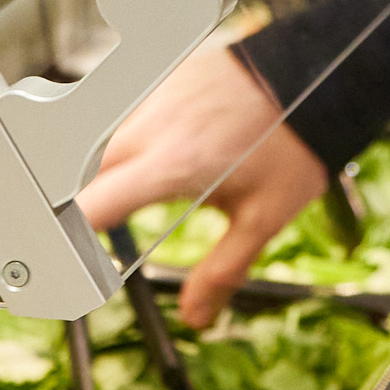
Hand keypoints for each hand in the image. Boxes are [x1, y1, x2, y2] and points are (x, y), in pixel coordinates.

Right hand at [74, 41, 330, 325]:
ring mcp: (152, 98)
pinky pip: (129, 119)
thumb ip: (222, 271)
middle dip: (95, 208)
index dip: (73, 238)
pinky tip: (168, 151)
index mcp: (169, 165)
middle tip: (111, 232)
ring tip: (150, 188)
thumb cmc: (293, 144)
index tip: (81, 258)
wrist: (316, 73)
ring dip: (116, 174)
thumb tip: (196, 316)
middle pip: (89, 177)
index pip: (89, 204)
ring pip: (107, 145)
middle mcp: (150, 128)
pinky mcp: (161, 81)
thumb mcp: (263, 218)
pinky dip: (136, 144)